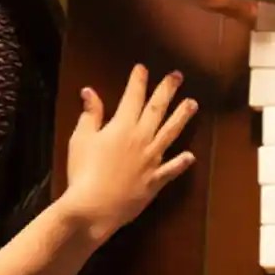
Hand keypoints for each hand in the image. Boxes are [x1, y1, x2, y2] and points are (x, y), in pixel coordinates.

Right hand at [60, 65, 197, 241]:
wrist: (94, 205)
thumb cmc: (83, 171)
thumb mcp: (81, 139)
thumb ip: (90, 115)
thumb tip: (90, 91)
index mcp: (123, 126)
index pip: (133, 97)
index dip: (138, 81)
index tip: (142, 68)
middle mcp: (142, 138)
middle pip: (158, 109)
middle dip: (168, 90)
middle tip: (178, 76)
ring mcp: (152, 158)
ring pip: (171, 132)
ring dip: (182, 116)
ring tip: (193, 103)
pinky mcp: (156, 179)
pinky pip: (172, 169)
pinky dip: (182, 162)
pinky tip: (191, 156)